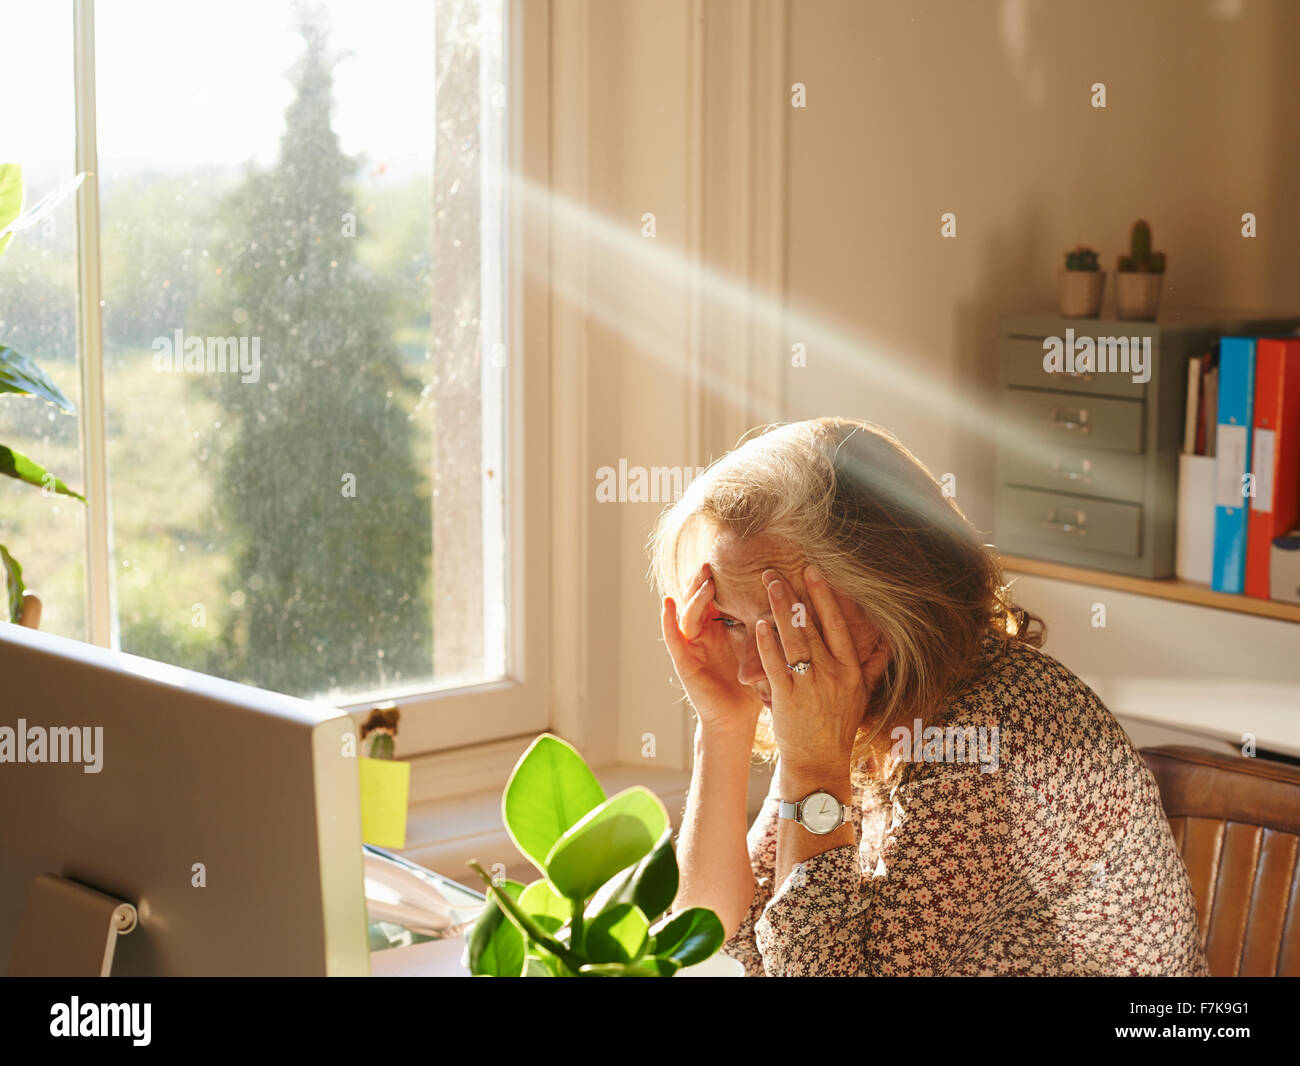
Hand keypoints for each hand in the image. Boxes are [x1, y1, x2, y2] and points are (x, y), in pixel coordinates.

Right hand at [661, 563, 763, 734]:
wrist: (737, 719)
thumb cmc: (751, 685)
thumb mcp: (760, 649)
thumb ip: (767, 626)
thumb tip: (794, 598)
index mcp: (721, 628)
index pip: (718, 596)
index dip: (721, 578)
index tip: (733, 559)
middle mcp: (703, 634)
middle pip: (699, 599)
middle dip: (705, 580)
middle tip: (713, 562)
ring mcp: (691, 646)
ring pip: (688, 613)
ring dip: (694, 595)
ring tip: (703, 579)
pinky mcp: (683, 662)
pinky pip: (672, 637)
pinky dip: (667, 620)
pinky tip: (667, 603)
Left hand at [755, 565, 889, 774]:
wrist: (819, 762)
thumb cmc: (838, 726)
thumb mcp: (862, 695)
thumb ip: (872, 666)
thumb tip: (888, 642)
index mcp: (850, 670)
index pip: (837, 625)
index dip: (825, 597)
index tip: (812, 572)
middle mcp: (832, 675)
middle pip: (811, 627)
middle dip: (793, 596)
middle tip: (775, 571)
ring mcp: (810, 686)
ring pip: (794, 640)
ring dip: (779, 610)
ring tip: (768, 585)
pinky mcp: (787, 699)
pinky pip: (776, 666)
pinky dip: (767, 644)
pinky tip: (760, 625)